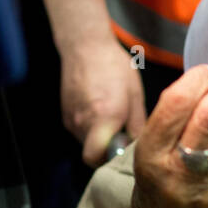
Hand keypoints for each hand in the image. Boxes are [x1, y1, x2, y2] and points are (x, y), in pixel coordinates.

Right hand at [59, 36, 146, 165]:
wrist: (85, 46)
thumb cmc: (114, 66)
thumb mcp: (136, 94)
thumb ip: (138, 125)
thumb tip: (142, 145)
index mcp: (104, 117)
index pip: (97, 158)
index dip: (109, 161)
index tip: (122, 151)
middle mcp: (84, 122)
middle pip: (93, 153)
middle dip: (108, 149)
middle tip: (122, 135)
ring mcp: (72, 119)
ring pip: (87, 143)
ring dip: (100, 138)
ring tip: (113, 118)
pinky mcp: (65, 114)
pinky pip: (80, 131)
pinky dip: (91, 128)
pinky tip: (101, 110)